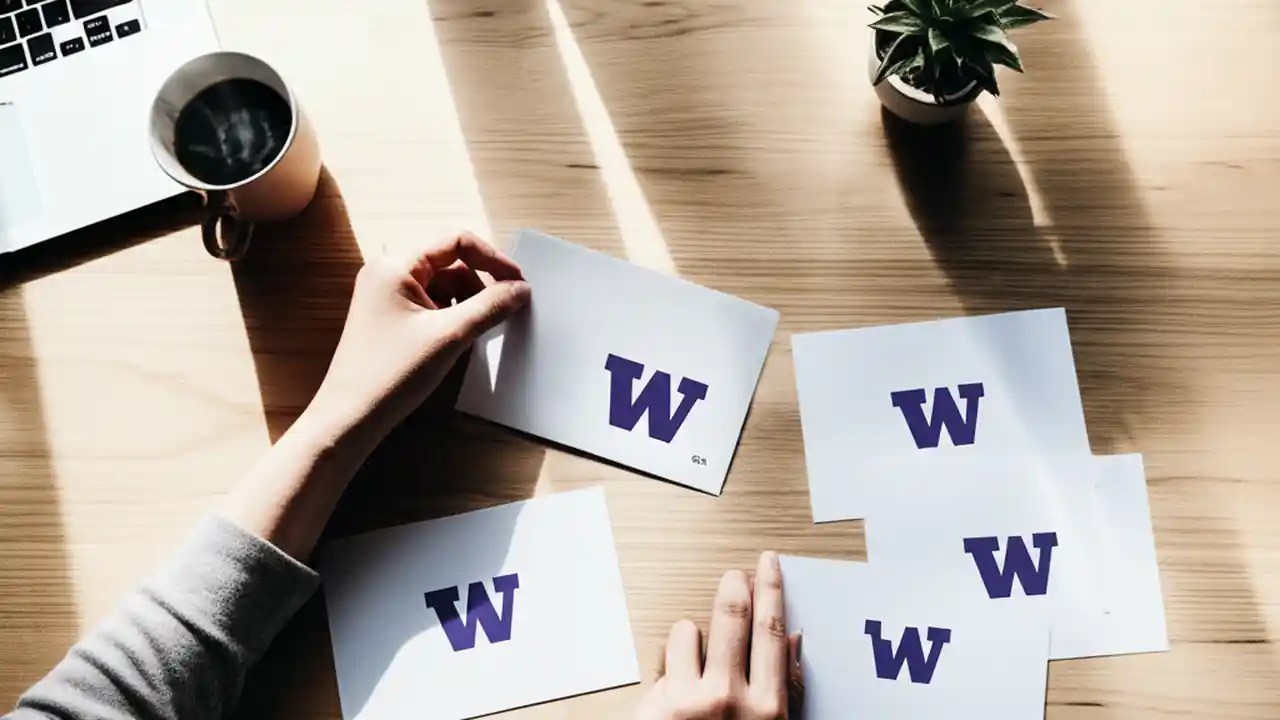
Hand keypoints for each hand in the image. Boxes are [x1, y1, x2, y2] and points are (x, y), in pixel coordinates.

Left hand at [300, 231, 529, 454]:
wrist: (351, 417)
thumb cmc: (391, 375)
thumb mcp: (450, 336)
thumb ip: (490, 307)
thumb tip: (520, 289)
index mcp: (395, 266)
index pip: (456, 242)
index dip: (492, 259)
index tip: (518, 283)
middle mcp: (388, 273)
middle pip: (451, 263)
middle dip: (480, 285)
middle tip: (504, 311)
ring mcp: (387, 296)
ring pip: (443, 286)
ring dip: (468, 303)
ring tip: (478, 331)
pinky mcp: (390, 318)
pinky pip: (431, 305)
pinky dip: (452, 317)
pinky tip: (460, 340)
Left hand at [635, 552, 803, 719]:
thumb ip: (786, 689)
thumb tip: (792, 641)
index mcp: (766, 709)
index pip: (770, 631)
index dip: (770, 590)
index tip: (768, 565)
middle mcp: (729, 699)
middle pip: (733, 615)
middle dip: (733, 586)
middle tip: (734, 576)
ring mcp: (690, 700)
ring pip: (687, 631)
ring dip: (689, 634)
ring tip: (693, 654)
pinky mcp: (658, 705)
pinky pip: (661, 662)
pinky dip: (668, 667)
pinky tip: (673, 687)